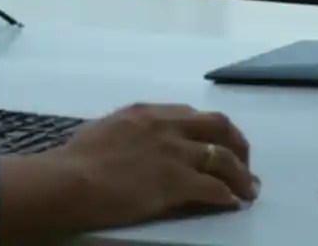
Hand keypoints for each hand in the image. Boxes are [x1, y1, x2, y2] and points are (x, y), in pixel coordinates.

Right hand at [0, 103, 258, 240]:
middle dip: (237, 144)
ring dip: (241, 175)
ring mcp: (174, 153)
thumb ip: (125, 132)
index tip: (216, 143)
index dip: (209, 131)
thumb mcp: (103, 131)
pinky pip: (214, 188)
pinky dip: (228, 195)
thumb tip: (128, 142)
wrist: (69, 181)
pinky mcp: (177, 182)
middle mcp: (166, 126)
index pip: (190, 115)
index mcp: (146, 113)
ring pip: (224, 159)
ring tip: (248, 189)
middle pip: (218, 127)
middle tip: (244, 162)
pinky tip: (233, 204)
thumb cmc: (74, 161)